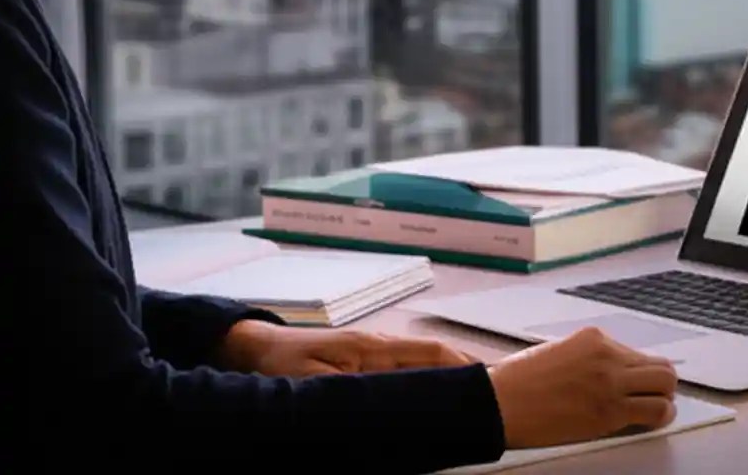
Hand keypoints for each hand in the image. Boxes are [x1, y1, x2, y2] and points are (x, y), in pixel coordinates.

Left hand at [216, 319, 479, 376]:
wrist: (252, 347)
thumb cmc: (279, 367)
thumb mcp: (313, 387)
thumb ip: (354, 395)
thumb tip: (394, 403)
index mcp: (371, 349)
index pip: (429, 355)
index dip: (461, 367)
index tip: (487, 383)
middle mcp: (379, 345)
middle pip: (434, 356)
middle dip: (465, 370)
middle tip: (494, 391)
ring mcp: (373, 349)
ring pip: (423, 360)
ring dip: (449, 373)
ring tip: (474, 394)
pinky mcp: (365, 357)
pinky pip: (407, 365)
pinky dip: (429, 375)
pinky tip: (436, 391)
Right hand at [487, 326, 677, 448]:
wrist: (500, 404)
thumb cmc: (518, 382)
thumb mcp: (557, 353)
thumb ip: (587, 358)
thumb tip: (607, 373)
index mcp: (593, 338)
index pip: (634, 353)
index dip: (636, 372)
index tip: (632, 383)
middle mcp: (607, 355)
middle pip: (659, 366)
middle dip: (660, 382)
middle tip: (653, 395)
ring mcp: (611, 382)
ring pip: (665, 385)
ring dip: (663, 398)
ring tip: (656, 409)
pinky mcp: (611, 410)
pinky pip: (655, 411)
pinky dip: (661, 416)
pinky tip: (655, 420)